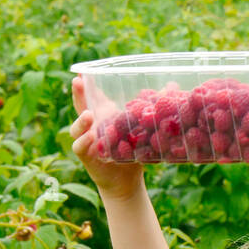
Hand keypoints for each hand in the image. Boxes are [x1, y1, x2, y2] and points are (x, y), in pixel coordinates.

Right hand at [68, 76, 144, 201]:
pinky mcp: (86, 155)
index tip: (83, 69)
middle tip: (78, 81)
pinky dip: (84, 142)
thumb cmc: (133, 150)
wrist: (126, 179)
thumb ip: (153, 107)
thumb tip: (172, 85)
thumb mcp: (143, 127)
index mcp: (103, 113)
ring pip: (76, 127)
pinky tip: (91, 137)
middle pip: (80, 105)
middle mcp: (91, 124)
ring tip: (89, 115)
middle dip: (78, 93)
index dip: (87, 81)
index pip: (92, 94)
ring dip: (81, 120)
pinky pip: (80, 147)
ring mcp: (86, 139)